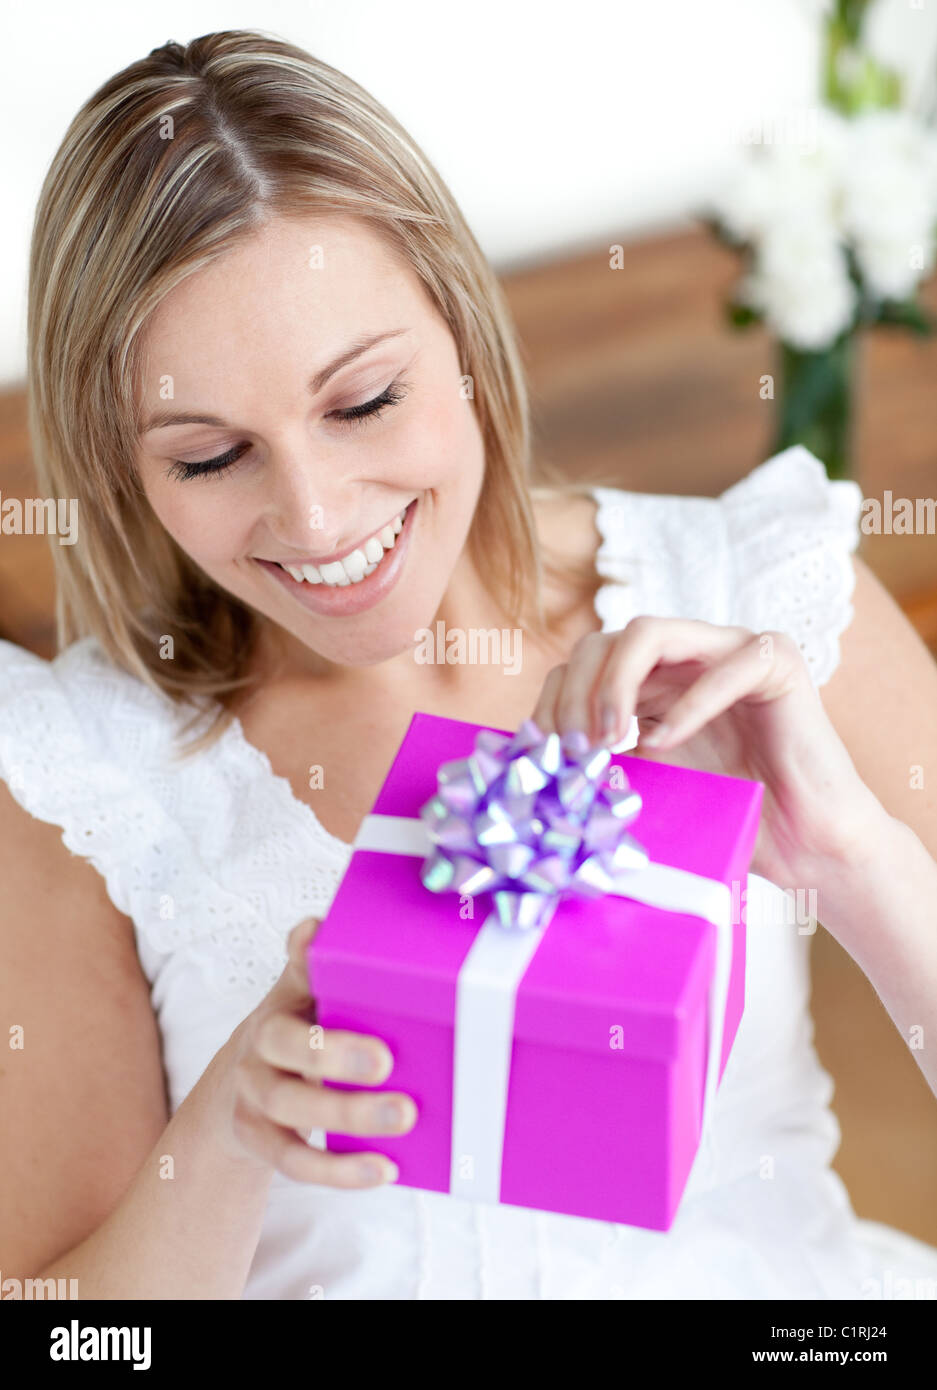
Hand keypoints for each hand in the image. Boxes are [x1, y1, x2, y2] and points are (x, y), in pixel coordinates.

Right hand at [218, 916, 417, 1184]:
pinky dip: (339, 1169)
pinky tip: (382, 1168)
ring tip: (403, 1116)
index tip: (314, 933)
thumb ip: (334, 976)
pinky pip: (294, 1160)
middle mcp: (259, 1043)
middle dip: (334, 1053)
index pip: (292, 972)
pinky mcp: (259, 1139)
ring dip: (349, 1114)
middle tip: (387, 1060)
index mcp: (283, 1001)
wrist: (239, 1091)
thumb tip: (337, 929)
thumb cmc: (300, 1035)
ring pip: (290, 1105)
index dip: (301, 955)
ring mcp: (254, 1093)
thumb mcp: (312, 1003)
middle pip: (284, 1044)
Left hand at [531, 617, 885, 888]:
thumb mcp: (645, 786)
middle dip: (574, 695)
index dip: (551, 705)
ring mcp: (730, 648)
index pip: (579, 666)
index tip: (538, 756)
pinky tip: (662, 744)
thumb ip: (600, 762)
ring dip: (614, 686)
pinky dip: (686, 707)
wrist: (807, 847)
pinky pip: (721, 668)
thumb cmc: (728, 821)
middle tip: (570, 752)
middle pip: (601, 642)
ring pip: (648, 632)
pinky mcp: (776, 661)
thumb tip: (527, 763)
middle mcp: (686, 654)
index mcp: (652, 680)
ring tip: (607, 741)